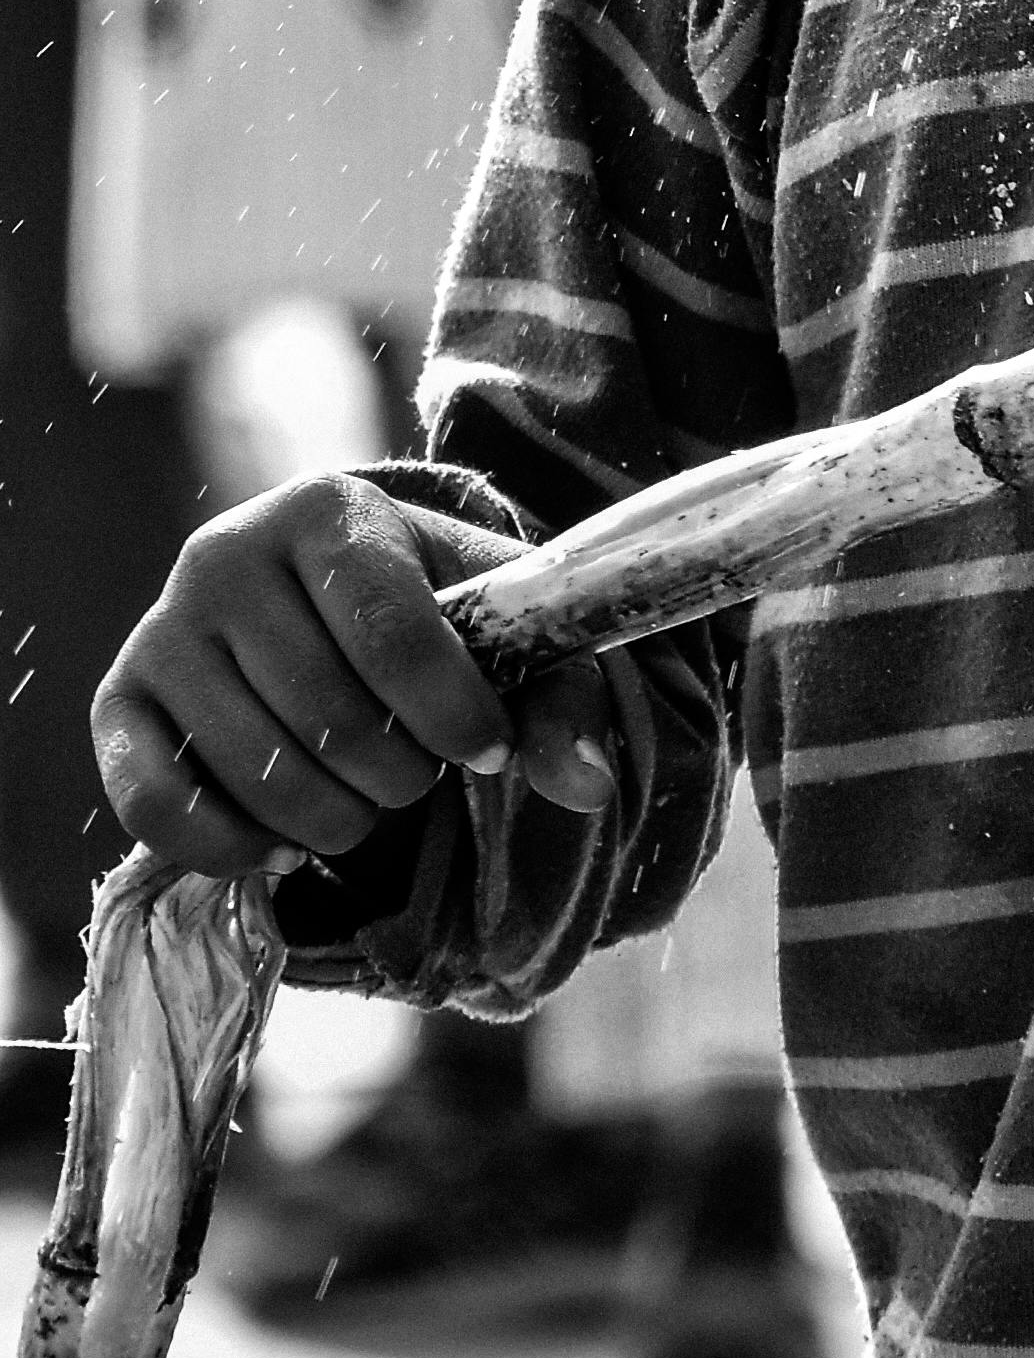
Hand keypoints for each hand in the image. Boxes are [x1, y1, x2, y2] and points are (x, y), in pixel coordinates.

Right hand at [93, 478, 617, 881]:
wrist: (326, 602)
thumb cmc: (430, 611)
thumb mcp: (506, 628)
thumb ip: (561, 698)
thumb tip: (591, 788)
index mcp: (326, 510)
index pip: (391, 630)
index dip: (450, 713)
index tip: (488, 753)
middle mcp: (225, 554)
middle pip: (326, 711)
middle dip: (397, 776)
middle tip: (420, 779)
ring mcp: (162, 628)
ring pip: (252, 767)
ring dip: (331, 820)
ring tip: (367, 808)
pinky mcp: (118, 702)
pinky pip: (155, 804)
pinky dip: (231, 847)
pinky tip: (288, 846)